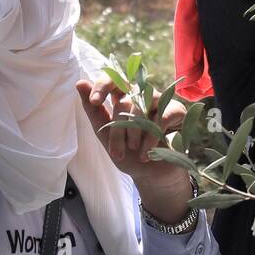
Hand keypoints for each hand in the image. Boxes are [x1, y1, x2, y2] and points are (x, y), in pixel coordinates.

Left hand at [76, 76, 193, 223]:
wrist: (151, 174)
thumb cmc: (128, 153)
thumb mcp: (105, 135)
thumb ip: (93, 110)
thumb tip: (79, 82)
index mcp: (122, 98)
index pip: (112, 80)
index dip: (102, 86)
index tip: (95, 101)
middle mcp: (141, 95)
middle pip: (124, 101)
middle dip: (118, 131)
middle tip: (118, 153)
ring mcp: (159, 101)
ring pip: (141, 106)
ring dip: (134, 134)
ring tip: (134, 151)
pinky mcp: (175, 110)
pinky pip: (161, 116)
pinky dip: (151, 138)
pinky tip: (147, 152)